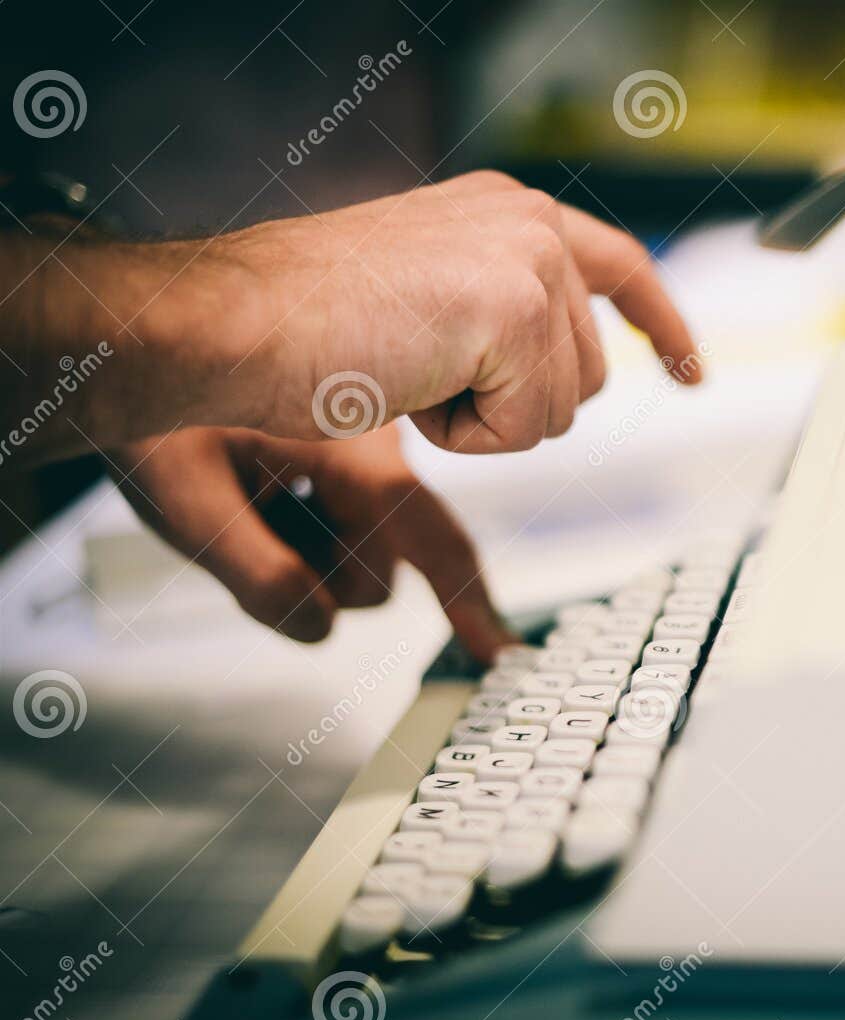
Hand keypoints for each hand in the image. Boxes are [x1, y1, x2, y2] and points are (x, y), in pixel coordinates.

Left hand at [105, 425, 514, 661]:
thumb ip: (259, 577)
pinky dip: (308, 525)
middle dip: (319, 575)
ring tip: (242, 499)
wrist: (137, 335)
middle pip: (380, 566)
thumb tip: (319, 626)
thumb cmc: (157, 408)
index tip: (501, 653)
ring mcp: (370, 445)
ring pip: (366, 550)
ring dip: (308, 551)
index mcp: (354, 454)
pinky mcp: (354, 447)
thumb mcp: (186, 501)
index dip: (470, 606)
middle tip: (241, 530)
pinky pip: (352, 518)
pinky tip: (261, 490)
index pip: (434, 541)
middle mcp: (379, 447)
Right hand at [222, 170, 700, 451]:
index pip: (622, 267)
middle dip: (511, 406)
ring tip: (407, 368)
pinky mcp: (516, 309)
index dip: (661, 330)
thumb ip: (499, 309)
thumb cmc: (304, 324)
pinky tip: (409, 385)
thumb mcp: (426, 301)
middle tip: (419, 370)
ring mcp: (528, 260)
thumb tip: (563, 365)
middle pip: (589, 375)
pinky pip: (528, 430)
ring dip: (484, 421)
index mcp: (508, 211)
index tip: (692, 375)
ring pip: (564, 410)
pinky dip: (466, 437)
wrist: (232, 322)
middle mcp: (529, 222)